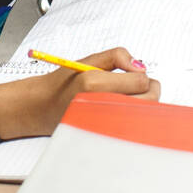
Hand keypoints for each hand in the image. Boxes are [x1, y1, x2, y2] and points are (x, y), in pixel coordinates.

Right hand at [27, 47, 158, 134]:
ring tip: (125, 96)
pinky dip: (134, 117)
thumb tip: (140, 66)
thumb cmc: (65, 83)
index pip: (140, 81)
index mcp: (94, 84)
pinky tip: (123, 110)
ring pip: (144, 114)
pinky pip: (134, 127)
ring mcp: (104, 125)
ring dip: (142, 103)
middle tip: (135, 84)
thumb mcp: (88, 60)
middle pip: (149, 100)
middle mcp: (100, 105)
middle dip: (148, 88)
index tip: (131, 73)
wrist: (44, 107)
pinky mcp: (106, 136)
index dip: (139, 74)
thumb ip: (116, 56)